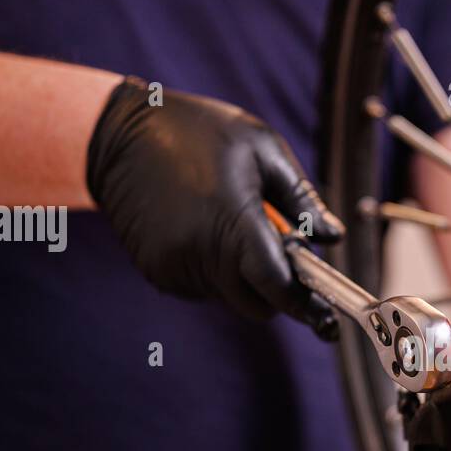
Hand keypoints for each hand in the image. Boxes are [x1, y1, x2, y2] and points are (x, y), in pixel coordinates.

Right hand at [86, 77, 342, 335]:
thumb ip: (302, 200)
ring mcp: (175, 267)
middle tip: (277, 248)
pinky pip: (202, 287)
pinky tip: (201, 227)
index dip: (306, 305)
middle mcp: (201, 253)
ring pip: (230, 296)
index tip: (328, 319)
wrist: (119, 135)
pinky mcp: (158, 272)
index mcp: (233, 221)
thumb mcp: (262, 148)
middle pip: (258, 304)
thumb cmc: (198, 132)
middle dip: (275, 288)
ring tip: (227, 219)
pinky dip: (213, 270)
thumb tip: (332, 238)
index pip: (277, 286)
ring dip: (242, 275)